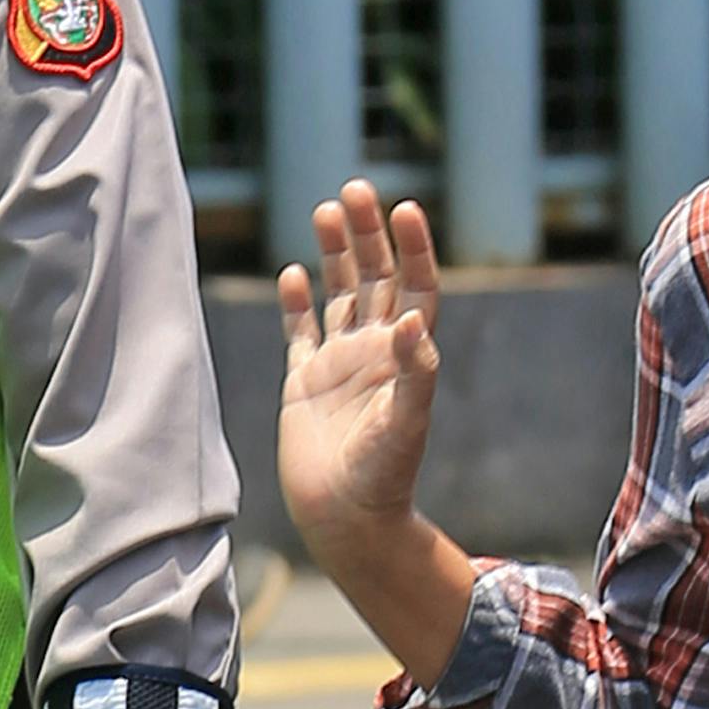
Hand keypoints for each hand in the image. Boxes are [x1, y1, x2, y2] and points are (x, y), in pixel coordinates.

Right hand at [276, 183, 444, 551]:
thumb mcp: (405, 424)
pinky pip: (299, 331)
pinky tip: (293, 272)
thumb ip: (413, 372)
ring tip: (326, 209)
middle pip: (374, 278)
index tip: (405, 209)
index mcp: (405, 356)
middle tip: (355, 189)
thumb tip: (409, 319)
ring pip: (338, 294)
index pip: (414, 288)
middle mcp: (374, 352)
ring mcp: (338, 364)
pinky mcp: (303, 382)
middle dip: (367, 234)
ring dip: (334, 253)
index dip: (414, 248)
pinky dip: (297, 302)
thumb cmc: (384, 477)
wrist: (345, 518)